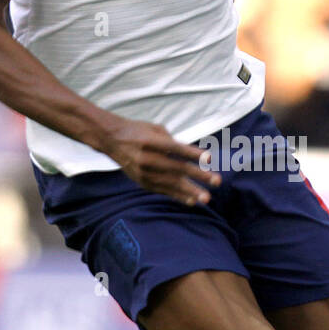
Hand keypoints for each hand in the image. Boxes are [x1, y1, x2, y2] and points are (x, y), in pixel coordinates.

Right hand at [101, 118, 220, 205]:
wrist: (112, 140)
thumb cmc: (138, 131)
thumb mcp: (155, 129)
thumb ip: (173, 142)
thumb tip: (192, 155)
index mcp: (151, 141)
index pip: (176, 148)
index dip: (193, 154)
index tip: (209, 158)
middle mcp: (147, 158)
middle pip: (177, 168)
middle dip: (198, 176)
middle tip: (216, 181)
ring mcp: (144, 172)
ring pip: (171, 184)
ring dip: (191, 191)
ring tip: (206, 198)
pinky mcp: (142, 182)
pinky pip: (163, 191)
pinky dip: (178, 196)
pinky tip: (192, 201)